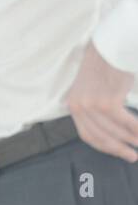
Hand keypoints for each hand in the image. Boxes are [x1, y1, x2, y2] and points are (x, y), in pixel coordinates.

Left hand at [66, 42, 137, 161]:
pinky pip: (126, 122)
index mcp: (73, 105)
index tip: (116, 152)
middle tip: (132, 156)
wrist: (107, 48)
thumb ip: (94, 108)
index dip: (104, 146)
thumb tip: (112, 132)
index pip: (88, 135)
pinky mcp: (108, 102)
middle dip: (119, 149)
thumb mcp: (90, 89)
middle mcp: (80, 106)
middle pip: (102, 137)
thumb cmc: (102, 67)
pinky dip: (137, 129)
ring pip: (115, 131)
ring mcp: (93, 105)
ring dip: (131, 140)